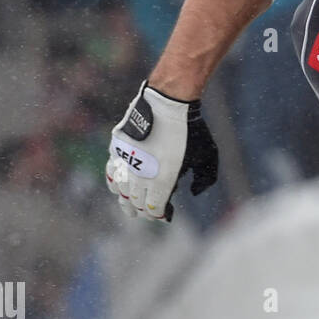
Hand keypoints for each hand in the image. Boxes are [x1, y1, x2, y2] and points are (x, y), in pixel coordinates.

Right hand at [105, 81, 218, 221]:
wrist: (166, 103)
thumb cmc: (190, 130)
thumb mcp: (207, 156)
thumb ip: (204, 179)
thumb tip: (193, 192)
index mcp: (162, 181)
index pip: (154, 209)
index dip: (159, 215)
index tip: (165, 214)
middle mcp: (140, 176)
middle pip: (136, 202)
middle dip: (142, 211)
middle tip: (146, 214)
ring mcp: (126, 163)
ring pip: (120, 191)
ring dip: (125, 200)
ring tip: (129, 207)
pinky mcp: (116, 149)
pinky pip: (111, 172)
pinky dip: (114, 182)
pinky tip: (117, 185)